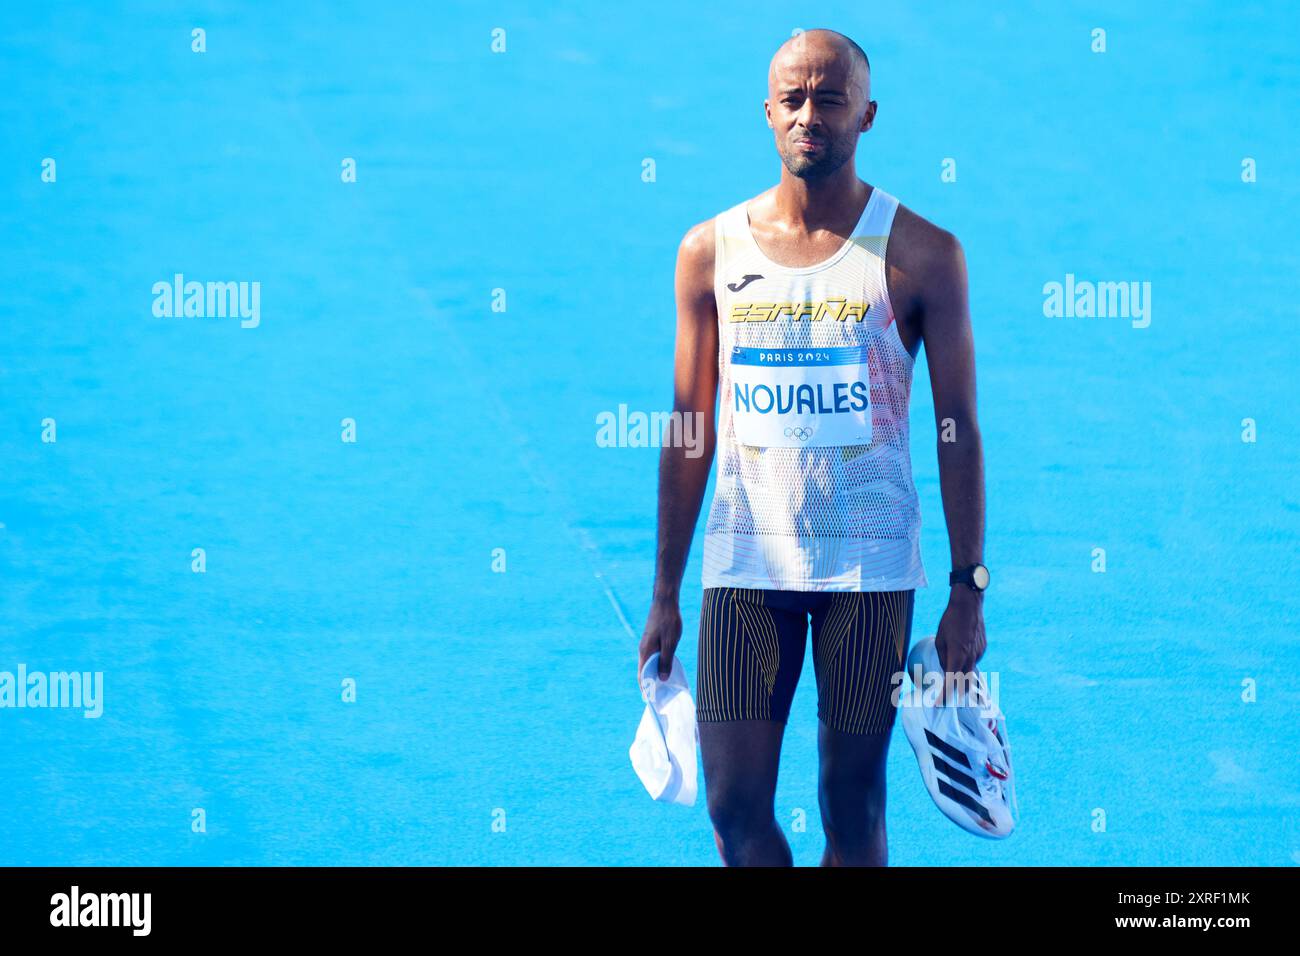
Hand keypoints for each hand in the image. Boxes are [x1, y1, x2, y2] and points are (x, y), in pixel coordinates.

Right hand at [638, 597, 682, 690]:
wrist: (665, 600)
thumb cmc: (669, 621)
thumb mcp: (671, 643)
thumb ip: (666, 661)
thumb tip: (662, 678)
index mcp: (645, 652)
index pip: (642, 675)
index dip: (646, 688)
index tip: (651, 700)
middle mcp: (643, 649)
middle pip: (645, 671)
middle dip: (652, 683)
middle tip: (661, 696)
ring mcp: (647, 644)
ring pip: (650, 663)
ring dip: (656, 673)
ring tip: (665, 685)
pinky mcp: (652, 640)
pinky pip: (653, 656)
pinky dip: (659, 664)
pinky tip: (667, 668)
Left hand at [934, 587, 985, 704]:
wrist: (969, 605)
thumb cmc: (949, 620)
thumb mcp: (940, 640)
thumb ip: (943, 657)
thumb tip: (945, 669)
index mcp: (957, 656)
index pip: (950, 681)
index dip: (944, 695)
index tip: (938, 704)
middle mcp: (971, 657)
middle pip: (965, 683)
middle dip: (957, 693)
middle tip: (948, 700)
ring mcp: (979, 653)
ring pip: (970, 671)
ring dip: (962, 676)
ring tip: (953, 673)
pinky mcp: (983, 648)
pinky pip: (974, 660)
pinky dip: (967, 662)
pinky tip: (962, 653)